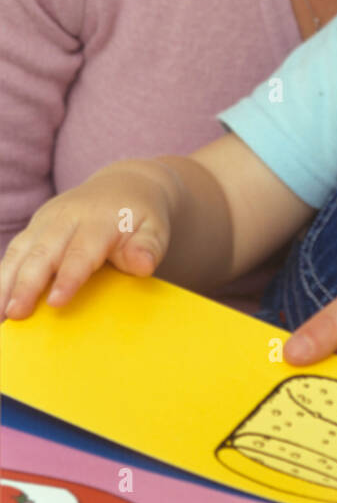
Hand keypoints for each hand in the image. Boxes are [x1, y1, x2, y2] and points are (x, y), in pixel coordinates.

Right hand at [0, 164, 173, 319]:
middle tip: (14, 315)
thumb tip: (142, 264)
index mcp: (99, 219)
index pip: (81, 251)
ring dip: (5, 283)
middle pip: (42, 252)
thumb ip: (149, 247)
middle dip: (26, 284)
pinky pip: (14, 252)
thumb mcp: (155, 229)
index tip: (55, 303)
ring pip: (20, 251)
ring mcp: (46, 220)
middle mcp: (67, 216)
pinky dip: (2, 277)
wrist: (124, 187)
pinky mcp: (34, 227)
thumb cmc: (141, 218)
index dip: (68, 277)